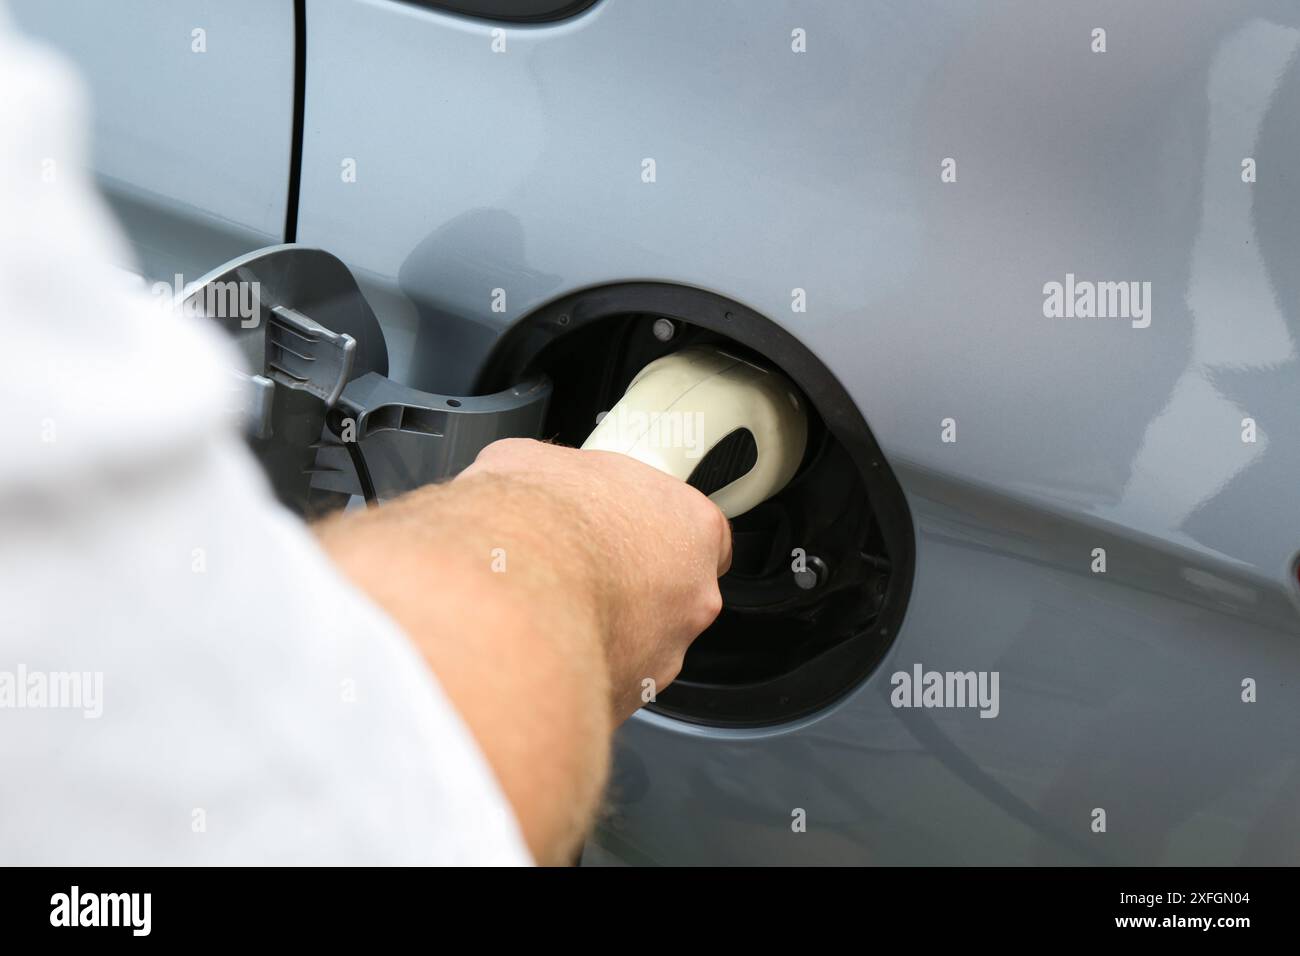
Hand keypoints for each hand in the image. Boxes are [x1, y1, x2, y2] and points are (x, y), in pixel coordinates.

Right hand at [459, 438, 730, 719]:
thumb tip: (528, 479)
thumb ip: (555, 475)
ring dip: (605, 631)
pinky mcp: (624, 701)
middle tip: (580, 571)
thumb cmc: (529, 528)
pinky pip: (605, 683)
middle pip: (675, 592)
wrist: (496, 605)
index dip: (659, 530)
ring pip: (641, 644)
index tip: (627, 530)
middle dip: (631, 586)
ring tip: (548, 614)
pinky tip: (537, 649)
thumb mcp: (528, 461)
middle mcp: (693, 597)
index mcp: (689, 525)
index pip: (701, 531)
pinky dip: (576, 672)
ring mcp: (663, 656)